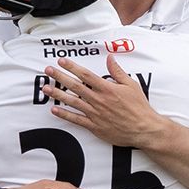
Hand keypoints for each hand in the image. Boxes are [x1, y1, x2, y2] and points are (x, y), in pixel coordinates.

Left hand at [41, 55, 168, 148]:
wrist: (144, 129)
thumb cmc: (139, 107)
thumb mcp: (131, 85)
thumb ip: (118, 72)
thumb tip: (110, 58)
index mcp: (107, 89)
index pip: (86, 75)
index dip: (72, 67)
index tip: (61, 61)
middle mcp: (99, 100)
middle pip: (75, 86)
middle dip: (60, 77)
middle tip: (48, 70)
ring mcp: (95, 114)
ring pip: (72, 102)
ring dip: (58, 94)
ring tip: (45, 88)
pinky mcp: (94, 126)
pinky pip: (76, 120)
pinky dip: (65, 115)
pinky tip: (54, 110)